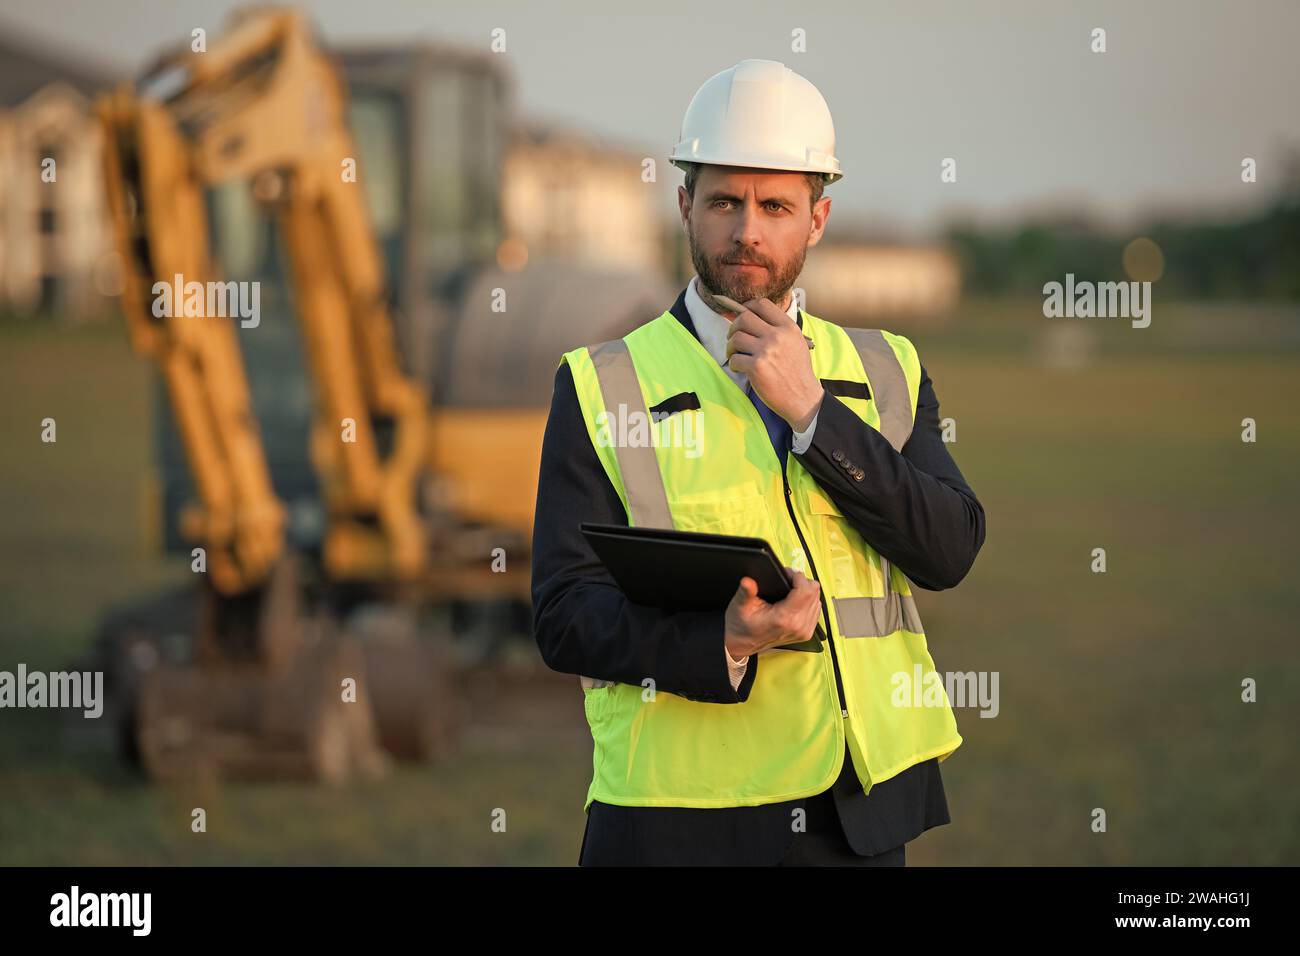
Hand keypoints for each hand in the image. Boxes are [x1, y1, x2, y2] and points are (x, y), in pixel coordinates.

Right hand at [723, 568, 821, 659]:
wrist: (743, 644)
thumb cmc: (742, 625)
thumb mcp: (740, 605)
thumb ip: (746, 592)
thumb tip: (748, 581)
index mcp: (784, 619)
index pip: (806, 590)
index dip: (798, 577)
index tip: (787, 573)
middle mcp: (798, 626)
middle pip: (815, 593)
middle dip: (802, 582)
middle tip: (787, 580)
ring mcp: (804, 631)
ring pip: (818, 600)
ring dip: (807, 591)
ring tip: (790, 591)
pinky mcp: (806, 633)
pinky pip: (816, 610)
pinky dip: (809, 601)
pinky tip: (796, 600)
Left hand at [724, 298, 824, 431]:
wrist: (803, 397)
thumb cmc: (798, 371)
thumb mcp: (796, 342)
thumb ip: (779, 329)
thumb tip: (753, 318)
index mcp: (788, 327)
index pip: (762, 304)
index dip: (747, 307)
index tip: (742, 315)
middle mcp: (777, 336)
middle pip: (744, 318)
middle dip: (733, 326)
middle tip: (734, 338)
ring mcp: (766, 351)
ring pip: (736, 337)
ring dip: (730, 346)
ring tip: (735, 355)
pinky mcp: (756, 367)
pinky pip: (734, 358)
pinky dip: (733, 363)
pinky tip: (740, 368)